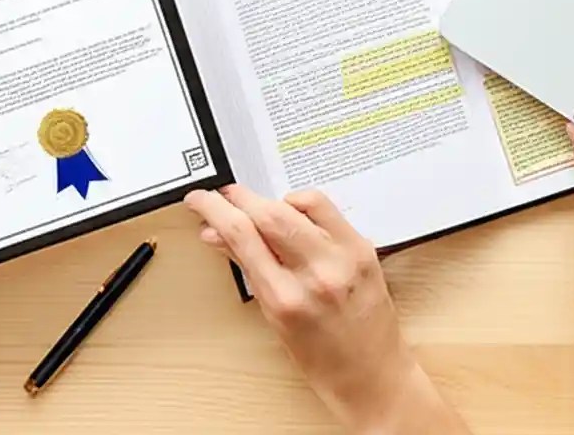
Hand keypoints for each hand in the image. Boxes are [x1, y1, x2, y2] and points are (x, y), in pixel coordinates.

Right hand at [184, 185, 468, 433]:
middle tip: (221, 196)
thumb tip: (216, 235)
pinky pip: (327, 208)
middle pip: (268, 213)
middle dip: (237, 198)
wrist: (373, 376)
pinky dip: (302, 203)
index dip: (214, 210)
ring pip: (298, 203)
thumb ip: (247, 269)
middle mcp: (317, 274)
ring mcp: (345, 258)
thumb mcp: (274, 319)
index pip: (242, 236)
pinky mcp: (364, 248)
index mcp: (286, 300)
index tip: (199, 200)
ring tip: (255, 209)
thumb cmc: (323, 361)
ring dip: (269, 200)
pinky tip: (292, 213)